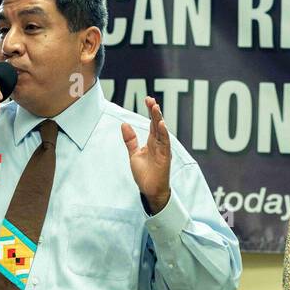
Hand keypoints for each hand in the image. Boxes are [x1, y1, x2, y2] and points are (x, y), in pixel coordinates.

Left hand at [121, 96, 171, 213]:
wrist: (149, 190)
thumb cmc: (145, 174)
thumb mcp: (134, 154)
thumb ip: (130, 140)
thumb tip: (124, 124)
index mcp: (152, 142)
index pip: (151, 123)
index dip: (150, 111)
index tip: (147, 99)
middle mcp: (159, 144)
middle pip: (157, 124)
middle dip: (154, 112)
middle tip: (150, 100)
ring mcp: (163, 150)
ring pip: (161, 131)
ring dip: (158, 119)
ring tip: (155, 107)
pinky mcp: (165, 158)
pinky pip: (165, 143)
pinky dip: (163, 133)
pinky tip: (161, 124)